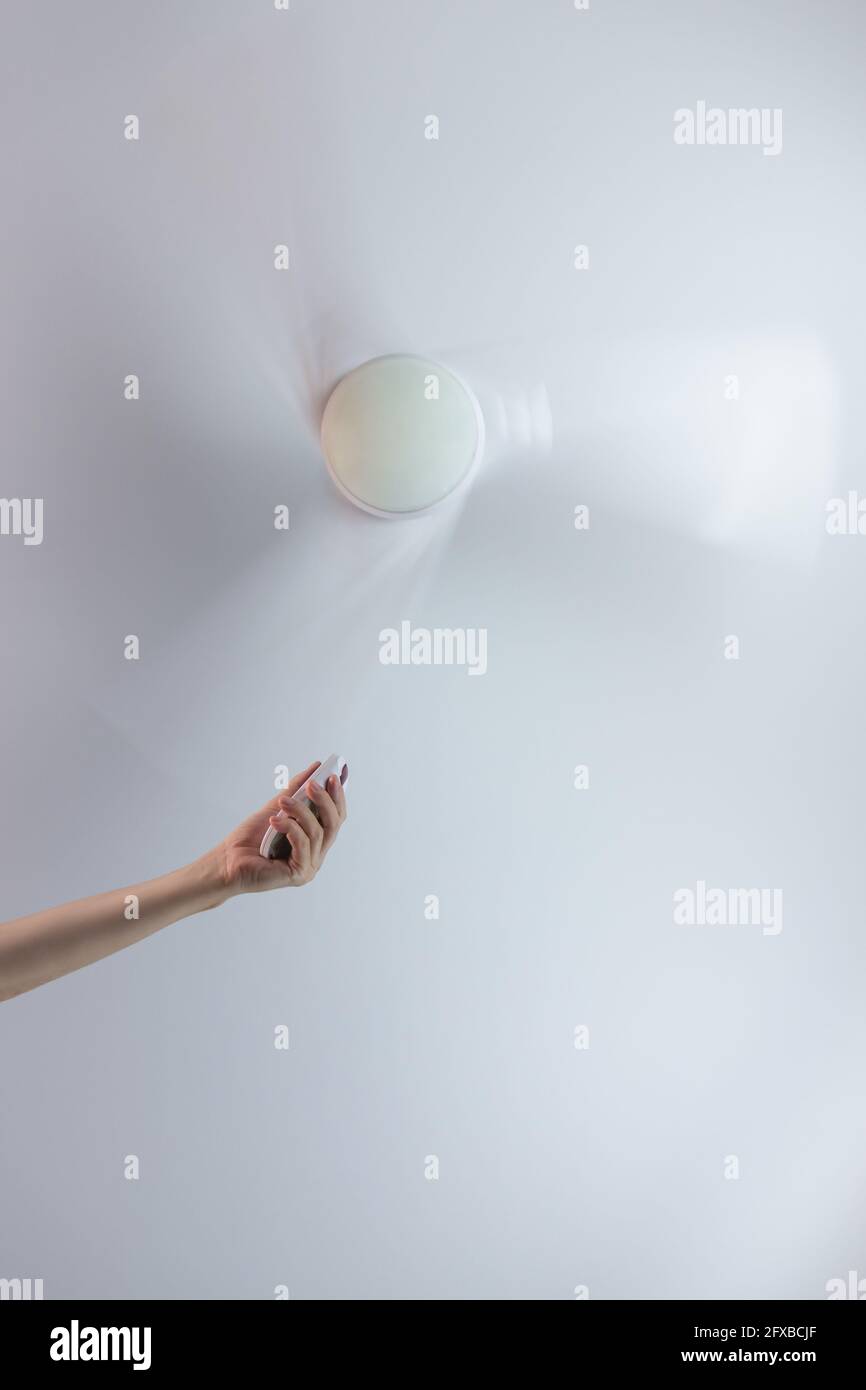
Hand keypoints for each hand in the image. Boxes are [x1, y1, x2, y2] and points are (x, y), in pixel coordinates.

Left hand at [210, 761, 348, 895]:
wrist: (227, 861)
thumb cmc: (249, 839)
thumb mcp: (276, 808)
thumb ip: (296, 790)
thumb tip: (316, 767)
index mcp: (314, 842)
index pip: (336, 818)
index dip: (336, 797)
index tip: (331, 775)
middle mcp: (316, 855)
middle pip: (333, 825)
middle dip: (325, 801)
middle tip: (312, 784)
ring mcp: (309, 866)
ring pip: (317, 832)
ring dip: (300, 812)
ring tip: (282, 801)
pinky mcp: (299, 874)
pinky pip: (303, 844)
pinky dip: (290, 827)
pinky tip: (274, 820)